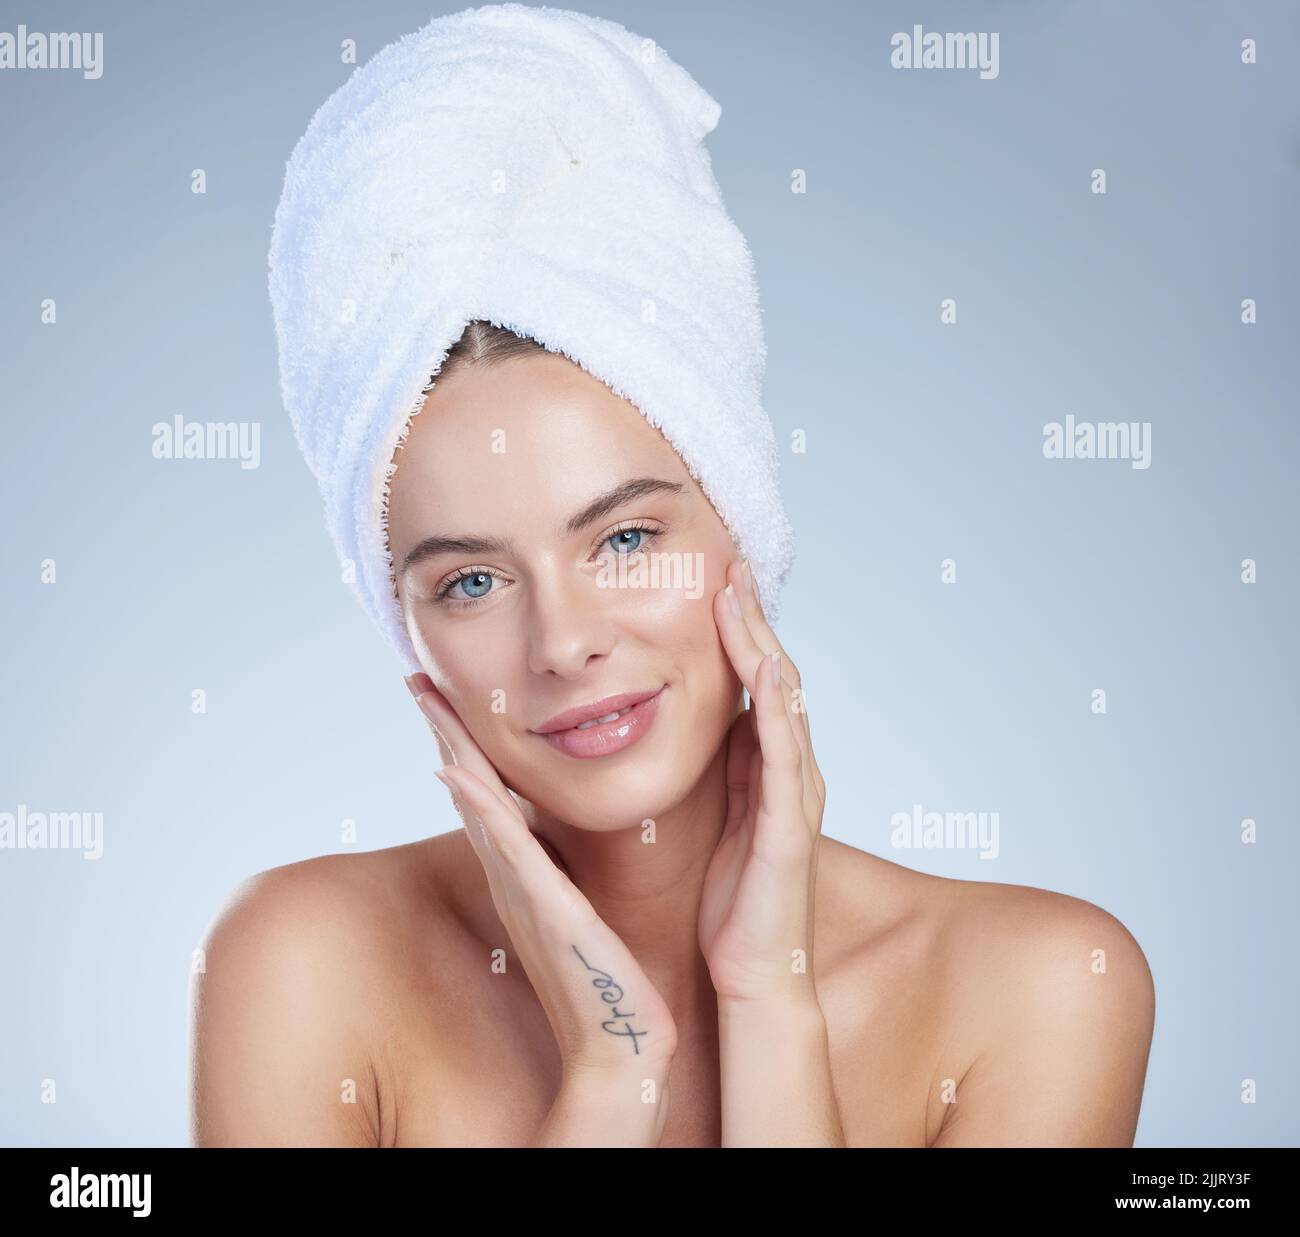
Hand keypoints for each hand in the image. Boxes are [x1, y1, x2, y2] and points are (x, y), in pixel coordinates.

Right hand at [402, 673, 679, 1083]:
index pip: (487, 791)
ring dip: (451, 747)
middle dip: (443, 729)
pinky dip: (479, 806)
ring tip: (428, 698)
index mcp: (522, 871)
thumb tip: (557, 833)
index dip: (463, 740)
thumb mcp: (577, 908)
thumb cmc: (605, 980)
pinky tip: (454, 770)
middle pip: (468, 787)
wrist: (621, 1045)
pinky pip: (507, 847)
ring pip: (478, 803)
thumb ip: (560, 871)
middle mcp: (510, 874)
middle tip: (416, 675)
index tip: (444, 692)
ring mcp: (521, 889)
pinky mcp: (545, 906)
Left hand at [697, 558, 826, 1007]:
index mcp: (766, 770)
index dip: (736, 631)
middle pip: (773, 677)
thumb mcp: (715, 822)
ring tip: (739, 592)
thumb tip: (686, 728)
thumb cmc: (732, 908)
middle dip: (750, 619)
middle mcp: (791, 772)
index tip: (712, 580)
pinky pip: (787, 754)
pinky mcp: (792, 825)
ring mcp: (797, 795)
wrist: (753, 978)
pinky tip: (761, 666)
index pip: (754, 684)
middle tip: (729, 563)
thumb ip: (716, 774)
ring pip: (785, 701)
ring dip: (762, 643)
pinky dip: (776, 706)